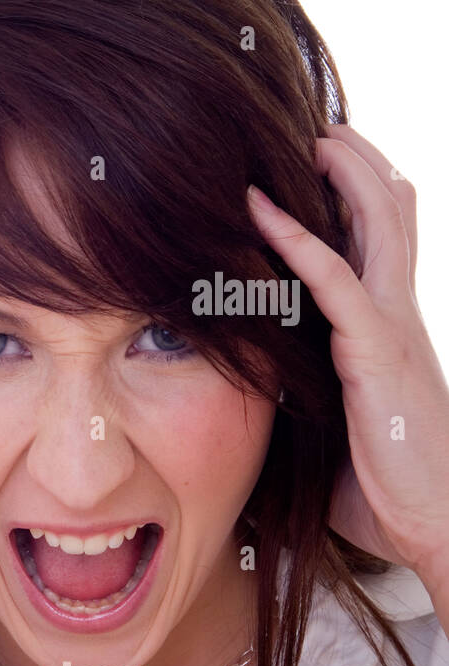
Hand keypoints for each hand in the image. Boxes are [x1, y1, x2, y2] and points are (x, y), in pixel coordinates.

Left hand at [247, 124, 448, 586]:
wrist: (433, 528)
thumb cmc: (381, 491)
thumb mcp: (333, 433)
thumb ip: (300, 404)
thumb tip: (243, 415)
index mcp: (384, 331)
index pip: (378, 245)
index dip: (354, 201)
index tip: (312, 170)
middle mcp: (393, 317)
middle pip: (389, 214)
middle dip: (357, 165)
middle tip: (318, 129)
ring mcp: (390, 328)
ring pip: (377, 225)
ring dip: (342, 175)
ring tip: (308, 134)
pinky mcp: (374, 352)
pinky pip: (334, 280)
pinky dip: (297, 240)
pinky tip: (262, 209)